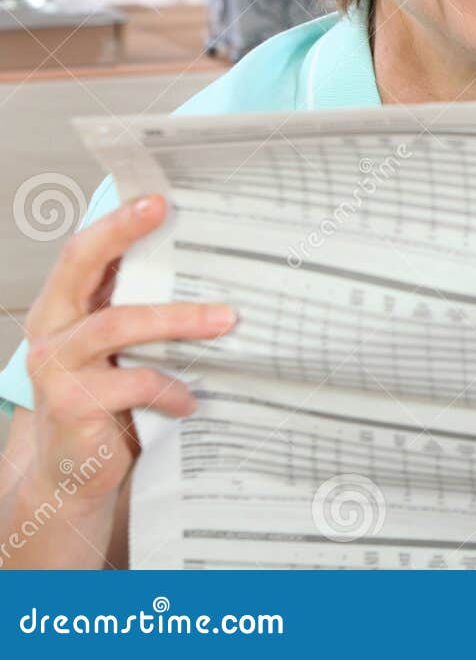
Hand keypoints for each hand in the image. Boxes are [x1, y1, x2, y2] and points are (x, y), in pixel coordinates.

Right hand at [19, 195, 234, 519]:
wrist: (73, 473)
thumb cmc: (107, 400)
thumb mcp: (120, 351)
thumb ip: (140, 312)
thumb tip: (213, 269)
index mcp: (63, 309)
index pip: (82, 252)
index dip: (115, 222)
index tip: (156, 198)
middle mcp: (52, 332)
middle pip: (82, 269)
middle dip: (125, 237)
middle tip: (172, 217)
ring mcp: (57, 368)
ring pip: (119, 324)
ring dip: (179, 319)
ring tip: (226, 320)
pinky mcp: (73, 404)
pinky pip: (134, 382)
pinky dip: (172, 389)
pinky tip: (193, 401)